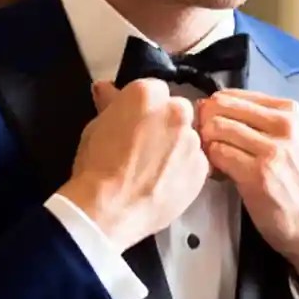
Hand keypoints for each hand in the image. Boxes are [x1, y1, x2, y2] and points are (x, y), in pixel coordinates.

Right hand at [58, 79, 209, 250]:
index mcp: (148, 94)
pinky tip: (164, 183)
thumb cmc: (96, 167)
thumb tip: (105, 88)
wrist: (110, 210)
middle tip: (146, 146)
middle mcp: (177, 111)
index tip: (136, 122)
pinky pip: (196, 163)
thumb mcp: (95, 128)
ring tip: (154, 169)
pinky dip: (184, 170)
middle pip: (177, 111)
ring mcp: (193, 141)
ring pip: (189, 138)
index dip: (144, 108)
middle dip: (165, 124)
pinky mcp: (202, 168)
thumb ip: (110, 104)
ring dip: (177, 147)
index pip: (154, 91)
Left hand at [197, 89, 298, 280]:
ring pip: (217, 129)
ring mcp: (271, 151)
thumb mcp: (295, 140)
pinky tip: (220, 173)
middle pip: (222, 107)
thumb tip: (216, 107)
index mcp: (290, 112)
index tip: (213, 125)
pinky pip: (218, 155)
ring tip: (215, 158)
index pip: (235, 95)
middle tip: (206, 141)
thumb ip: (263, 122)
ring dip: (207, 144)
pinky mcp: (257, 175)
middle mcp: (283, 126)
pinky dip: (212, 163)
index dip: (215, 109)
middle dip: (206, 123)